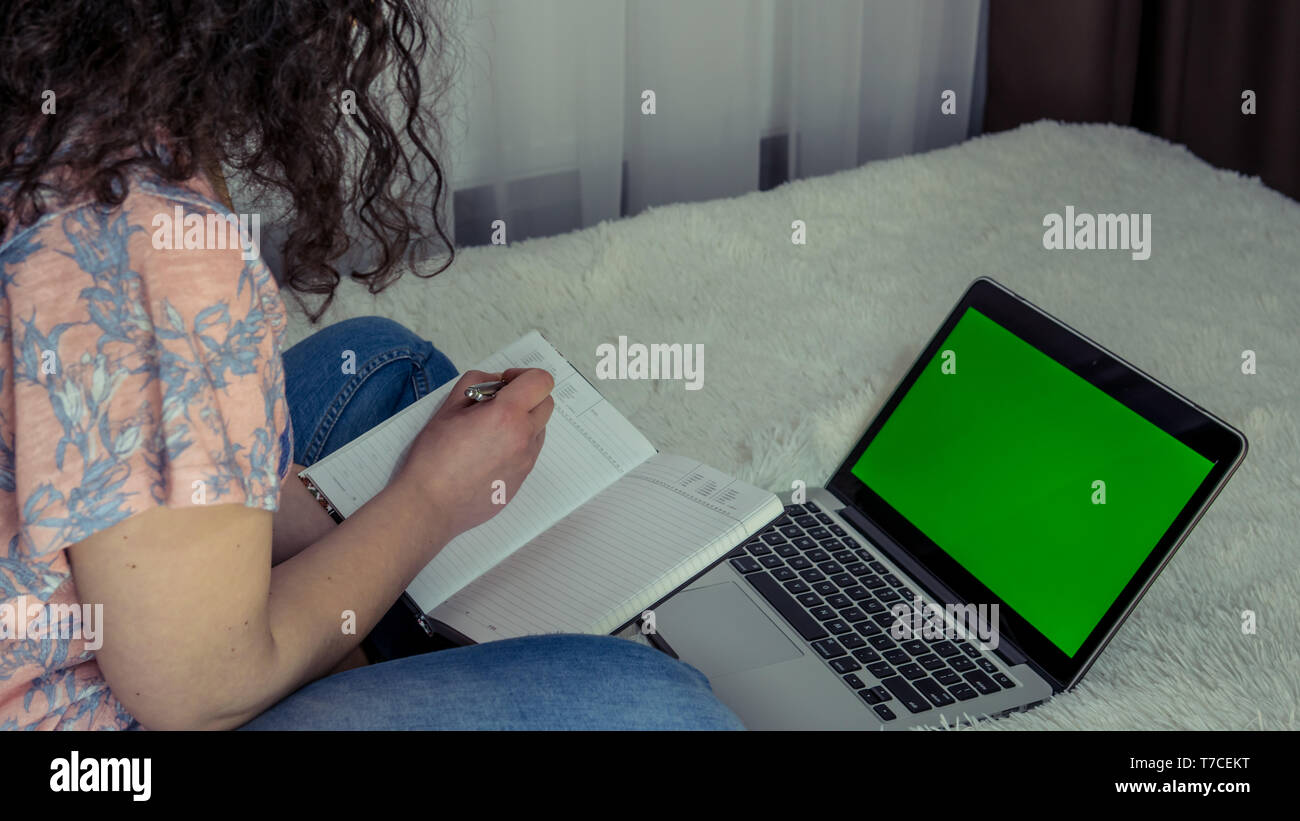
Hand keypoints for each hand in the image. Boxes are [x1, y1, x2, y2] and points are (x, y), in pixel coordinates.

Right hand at [396, 367, 554, 538]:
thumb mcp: (448, 408)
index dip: (524, 375)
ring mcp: (526, 462)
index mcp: (507, 415)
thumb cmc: (433, 458)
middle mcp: (523, 438)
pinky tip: (488, 452)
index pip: (541, 381)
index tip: (506, 382)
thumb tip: (496, 381)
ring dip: (523, 421)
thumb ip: (475, 383)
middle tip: (498, 403)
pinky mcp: (521, 480)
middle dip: (527, 396)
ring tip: (490, 430)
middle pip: (546, 403)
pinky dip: (517, 444)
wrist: (430, 504)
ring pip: (539, 429)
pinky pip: (529, 452)